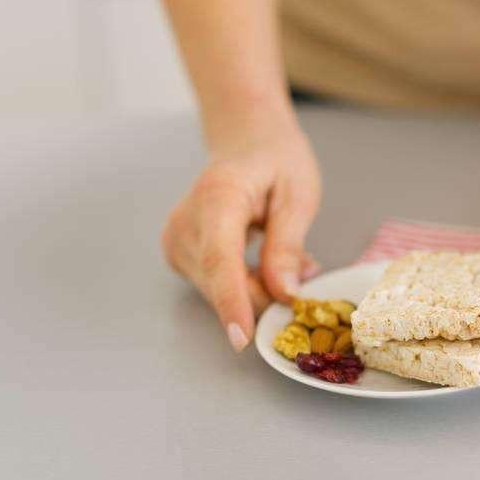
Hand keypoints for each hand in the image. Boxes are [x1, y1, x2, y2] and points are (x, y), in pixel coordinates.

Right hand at [162, 122, 321, 350]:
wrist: (246, 141)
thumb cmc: (276, 160)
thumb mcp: (298, 195)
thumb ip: (288, 245)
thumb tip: (284, 295)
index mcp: (218, 196)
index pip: (221, 259)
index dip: (233, 301)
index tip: (243, 338)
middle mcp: (186, 221)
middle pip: (222, 283)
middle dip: (266, 294)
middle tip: (304, 269)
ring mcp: (176, 239)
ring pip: (218, 291)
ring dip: (258, 288)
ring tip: (283, 253)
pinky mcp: (178, 254)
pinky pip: (215, 285)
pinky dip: (245, 284)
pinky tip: (263, 261)